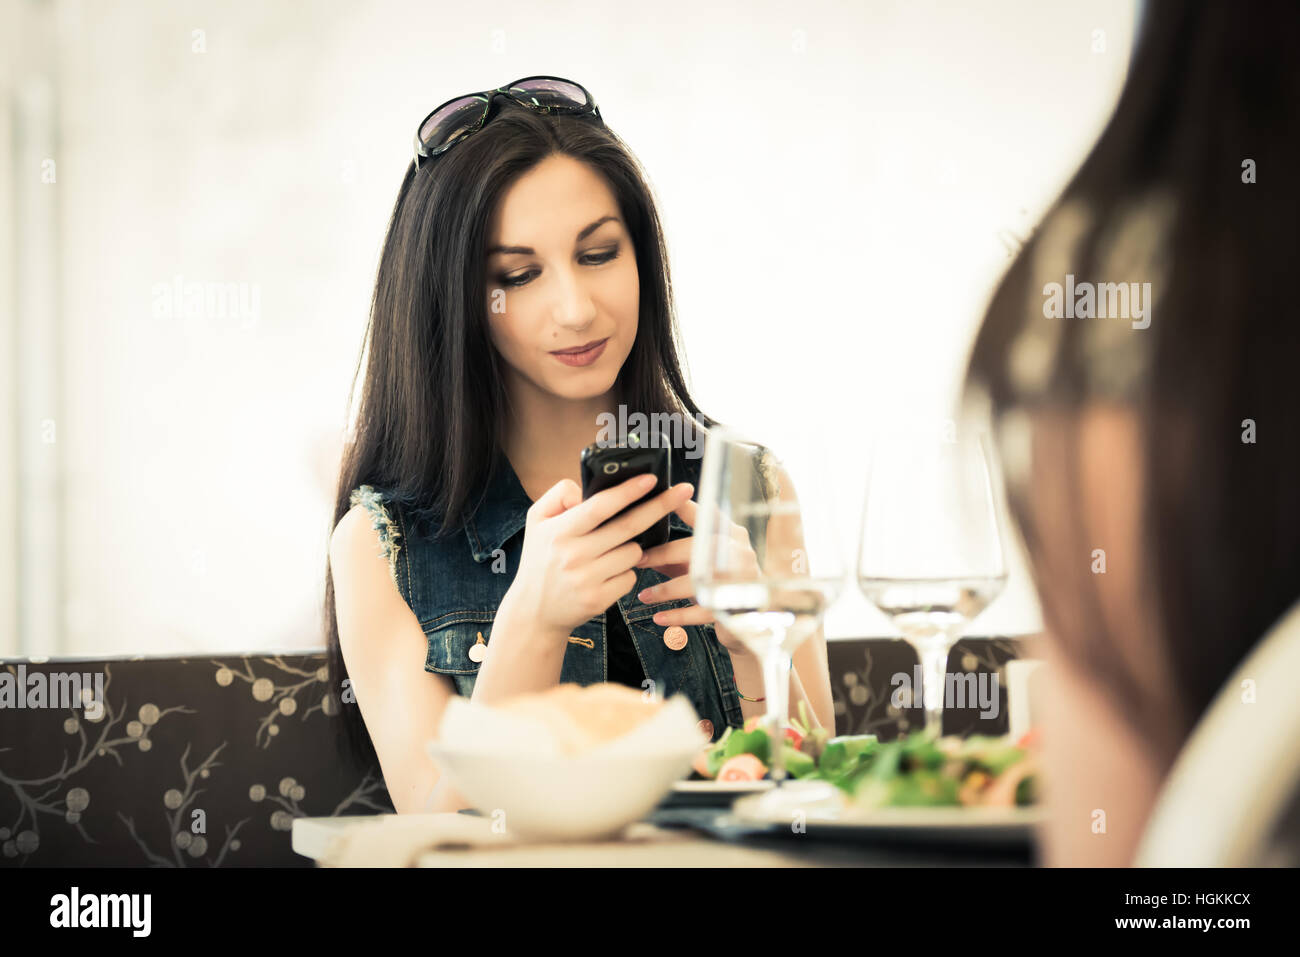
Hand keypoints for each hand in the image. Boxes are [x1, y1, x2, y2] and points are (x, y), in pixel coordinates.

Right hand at [505, 472, 695, 639]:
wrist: (534, 611)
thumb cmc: (540, 559)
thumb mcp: (537, 521)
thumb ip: (559, 495)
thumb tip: (585, 491)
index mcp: (560, 531)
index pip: (600, 506)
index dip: (628, 491)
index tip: (652, 478)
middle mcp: (573, 555)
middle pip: (628, 527)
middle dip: (659, 506)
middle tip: (683, 491)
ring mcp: (587, 580)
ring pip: (633, 552)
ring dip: (631, 547)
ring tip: (610, 551)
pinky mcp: (599, 600)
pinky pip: (630, 577)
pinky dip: (625, 572)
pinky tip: (607, 573)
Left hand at [632, 498, 760, 656]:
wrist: (749, 616)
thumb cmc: (718, 583)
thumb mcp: (699, 562)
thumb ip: (674, 554)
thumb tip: (640, 549)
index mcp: (733, 535)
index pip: (710, 516)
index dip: (688, 507)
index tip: (667, 498)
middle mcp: (740, 553)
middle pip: (700, 548)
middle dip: (665, 554)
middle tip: (640, 559)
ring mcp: (740, 580)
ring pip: (698, 581)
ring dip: (666, 589)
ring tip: (645, 595)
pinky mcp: (734, 607)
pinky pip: (701, 611)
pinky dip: (677, 615)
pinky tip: (659, 616)